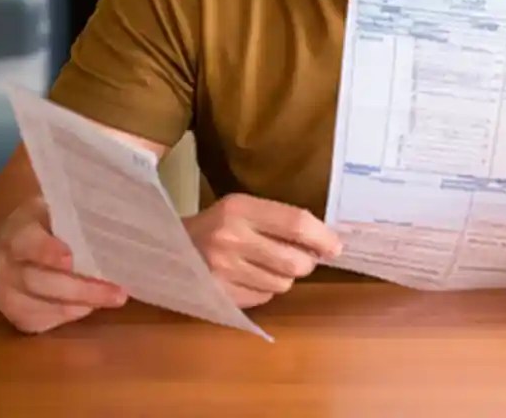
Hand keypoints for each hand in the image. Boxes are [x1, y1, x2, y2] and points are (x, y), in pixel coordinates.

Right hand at [0, 198, 128, 333]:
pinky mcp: (19, 317)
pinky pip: (45, 322)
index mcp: (18, 231)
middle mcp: (7, 265)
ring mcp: (8, 294)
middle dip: (81, 289)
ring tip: (117, 298)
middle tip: (118, 292)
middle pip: (38, 282)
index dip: (46, 251)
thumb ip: (81, 216)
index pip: (26, 242)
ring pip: (43, 307)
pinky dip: (73, 314)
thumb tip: (123, 216)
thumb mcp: (61, 210)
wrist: (21, 247)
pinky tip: (94, 306)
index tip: (69, 258)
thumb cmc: (53, 224)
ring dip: (83, 305)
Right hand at [185, 193, 341, 308]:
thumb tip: (325, 241)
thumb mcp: (244, 209)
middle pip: (295, 261)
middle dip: (306, 262)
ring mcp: (223, 270)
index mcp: (239, 208)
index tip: (335, 247)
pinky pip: (265, 297)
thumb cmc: (218, 224)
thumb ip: (279, 220)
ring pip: (283, 283)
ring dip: (285, 276)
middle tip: (302, 258)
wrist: (170, 247)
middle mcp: (231, 238)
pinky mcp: (220, 295)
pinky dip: (266, 288)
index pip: (295, 224)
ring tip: (268, 265)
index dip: (322, 237)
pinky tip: (251, 276)